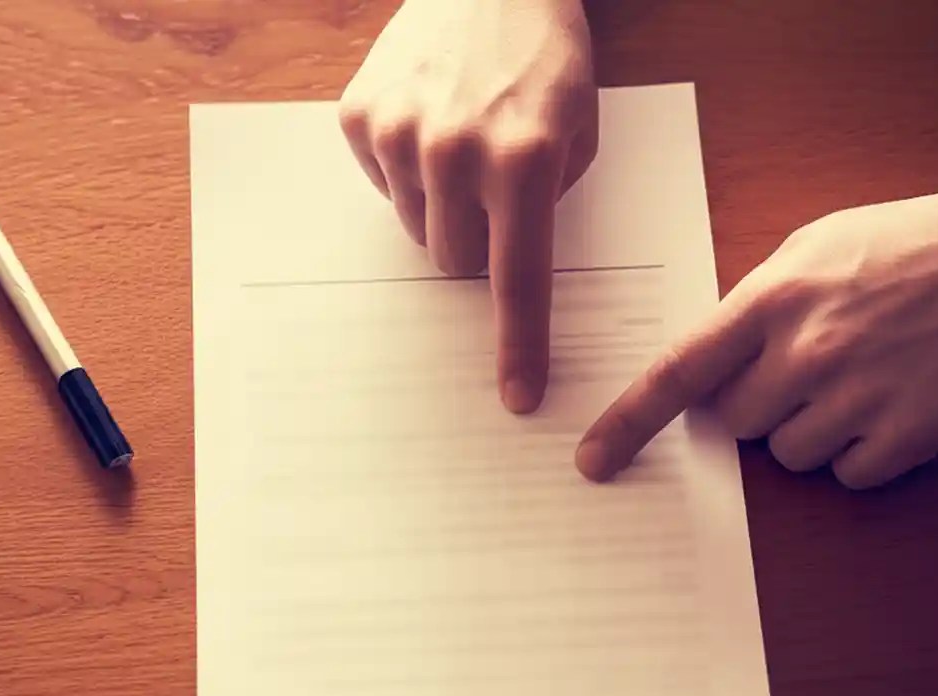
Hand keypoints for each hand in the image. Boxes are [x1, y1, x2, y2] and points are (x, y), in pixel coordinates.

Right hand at [338, 0, 597, 413]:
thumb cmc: (546, 58)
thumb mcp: (578, 134)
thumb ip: (546, 207)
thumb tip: (504, 272)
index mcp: (521, 161)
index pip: (517, 279)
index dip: (519, 344)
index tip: (518, 393)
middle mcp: (453, 152)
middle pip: (455, 262)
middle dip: (478, 244)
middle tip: (493, 194)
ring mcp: (397, 133)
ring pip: (416, 228)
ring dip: (442, 205)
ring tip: (462, 142)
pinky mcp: (359, 116)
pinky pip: (382, 185)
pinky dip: (406, 169)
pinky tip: (428, 120)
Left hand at [575, 179, 937, 489]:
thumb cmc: (908, 240)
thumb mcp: (814, 245)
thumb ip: (756, 301)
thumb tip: (713, 359)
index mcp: (772, 298)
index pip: (678, 371)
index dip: (628, 421)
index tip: (593, 460)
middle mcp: (806, 350)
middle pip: (733, 423)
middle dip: (754, 407)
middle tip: (803, 370)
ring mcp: (858, 394)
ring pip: (790, 454)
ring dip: (812, 429)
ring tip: (862, 376)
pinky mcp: (910, 432)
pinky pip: (850, 475)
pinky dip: (864, 451)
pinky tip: (893, 403)